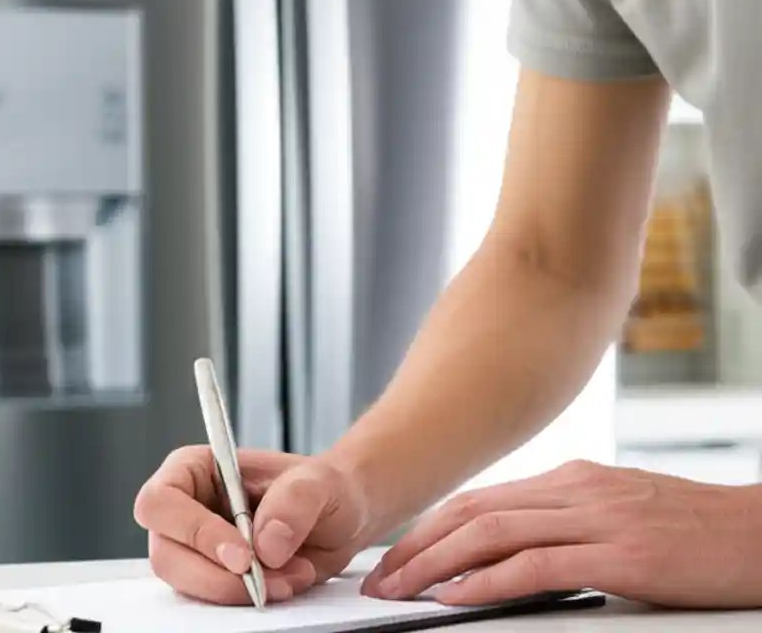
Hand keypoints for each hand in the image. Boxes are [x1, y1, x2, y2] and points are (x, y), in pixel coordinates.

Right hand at [134, 446, 370, 604]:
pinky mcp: (210, 576)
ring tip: (287, 578)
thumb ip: (293, 503)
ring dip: (235, 591)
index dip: (194, 531)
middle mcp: (185, 509)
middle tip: (263, 580)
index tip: (242, 555)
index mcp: (194, 469)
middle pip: (166, 553)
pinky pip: (208, 599)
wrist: (340, 518)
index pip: (162, 501)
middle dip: (218, 575)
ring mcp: (193, 547)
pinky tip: (280, 585)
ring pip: (184, 583)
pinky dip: (244, 600)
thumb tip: (265, 544)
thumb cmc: (319, 488)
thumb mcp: (318, 483)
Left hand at [363, 460, 761, 607]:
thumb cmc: (697, 533)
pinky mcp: (620, 555)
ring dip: (434, 564)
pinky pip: (535, 566)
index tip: (396, 555)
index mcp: (572, 480)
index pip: (480, 500)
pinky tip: (455, 596)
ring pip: (491, 533)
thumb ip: (567, 524)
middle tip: (378, 578)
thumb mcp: (620, 514)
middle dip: (416, 546)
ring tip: (399, 590)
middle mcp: (575, 490)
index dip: (428, 528)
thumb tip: (512, 551)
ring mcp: (597, 519)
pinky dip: (486, 581)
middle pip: (471, 512)